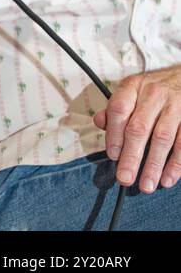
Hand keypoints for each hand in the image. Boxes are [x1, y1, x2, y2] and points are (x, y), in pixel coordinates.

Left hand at [94, 65, 180, 191]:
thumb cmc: (150, 91)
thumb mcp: (130, 91)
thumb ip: (114, 109)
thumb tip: (99, 122)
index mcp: (132, 87)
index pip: (118, 110)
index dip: (114, 134)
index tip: (112, 156)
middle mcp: (153, 95)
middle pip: (139, 128)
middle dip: (131, 156)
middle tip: (125, 178)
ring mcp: (175, 106)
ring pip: (163, 139)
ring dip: (154, 165)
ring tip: (146, 185)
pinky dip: (176, 164)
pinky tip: (168, 178)